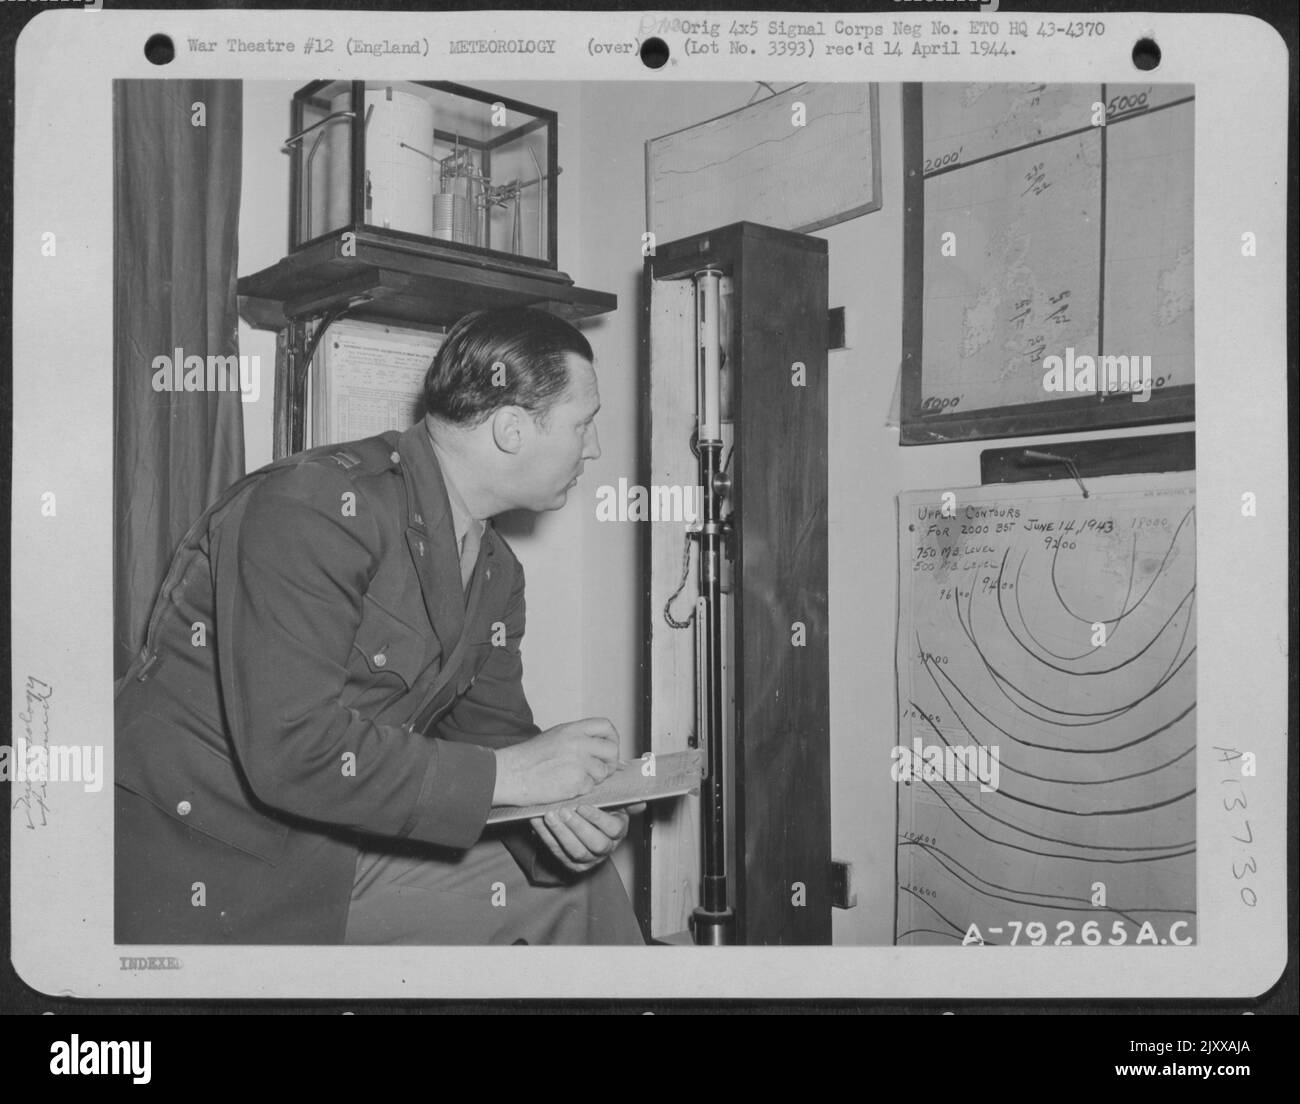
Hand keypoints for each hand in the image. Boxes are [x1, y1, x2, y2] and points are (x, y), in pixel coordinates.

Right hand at [492, 718, 619, 806]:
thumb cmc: (528, 758)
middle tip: (602, 769)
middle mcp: (579, 742)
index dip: (612, 738)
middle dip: (610, 762)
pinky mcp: (577, 781)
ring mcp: (580, 762)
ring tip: (574, 778)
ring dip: (593, 778)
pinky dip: (581, 790)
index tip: (608, 748)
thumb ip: (578, 738)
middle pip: (612, 749)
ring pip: (603, 772)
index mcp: (573, 729)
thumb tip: (599, 746)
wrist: (511, 774)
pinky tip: (566, 786)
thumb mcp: (555, 736)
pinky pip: (590, 787)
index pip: (606, 726)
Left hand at [529, 804, 636, 873]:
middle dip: (577, 826)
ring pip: (574, 850)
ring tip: (549, 815)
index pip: (612, 829)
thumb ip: (624, 800)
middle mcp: (605, 849)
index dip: (597, 818)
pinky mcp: (572, 864)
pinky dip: (546, 836)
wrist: (585, 826)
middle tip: (563, 810)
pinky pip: (557, 852)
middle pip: (594, 843)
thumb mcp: (614, 803)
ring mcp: (588, 859)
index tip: (583, 805)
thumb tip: (640, 802)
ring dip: (560, 832)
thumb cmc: (601, 810)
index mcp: (618, 832)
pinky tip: (537, 822)